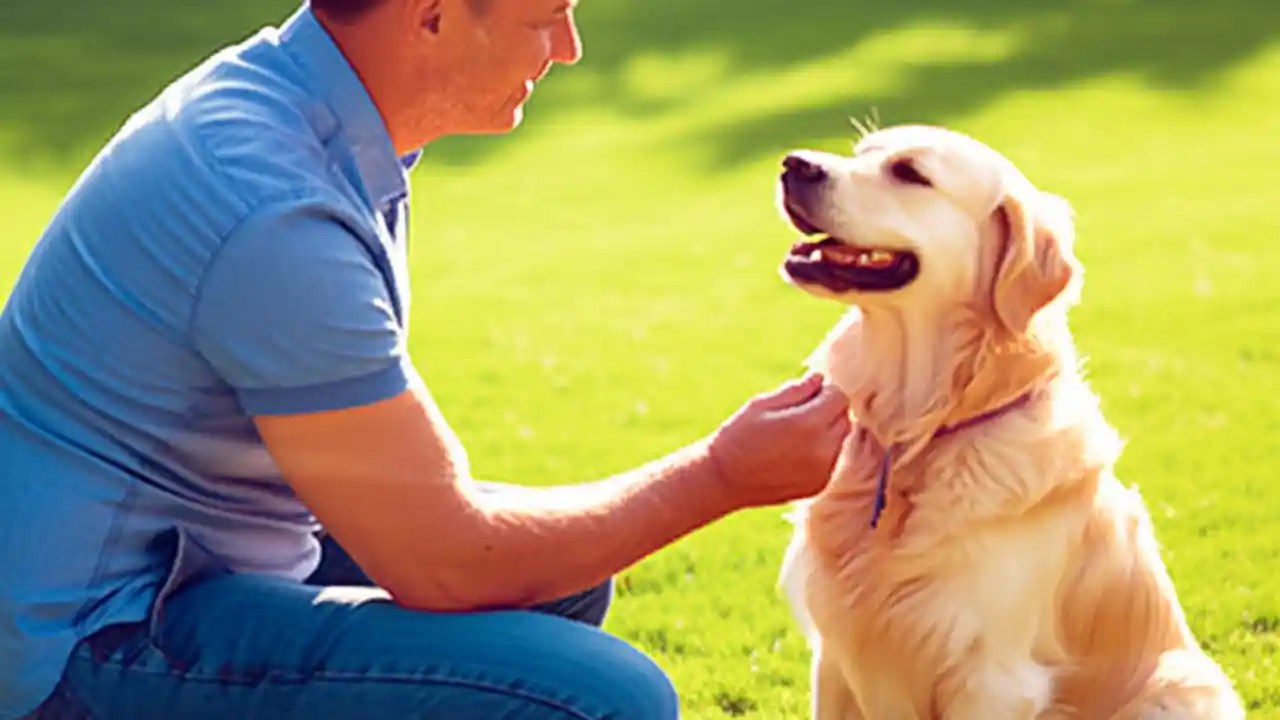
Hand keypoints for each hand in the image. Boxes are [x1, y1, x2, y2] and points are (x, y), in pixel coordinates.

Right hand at [705, 372, 851, 508]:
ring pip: (840, 440)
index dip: (823, 392)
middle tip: (796, 415)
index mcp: (809, 423)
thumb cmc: (738, 436)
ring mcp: (823, 470)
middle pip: (844, 418)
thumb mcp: (762, 403)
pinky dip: (820, 453)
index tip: (803, 396)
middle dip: (827, 411)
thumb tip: (819, 379)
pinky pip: (831, 460)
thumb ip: (796, 390)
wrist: (724, 479)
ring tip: (794, 436)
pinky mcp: (820, 484)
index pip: (838, 397)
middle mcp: (822, 448)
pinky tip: (792, 455)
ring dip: (826, 432)